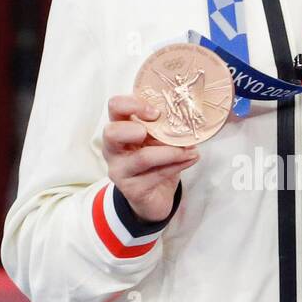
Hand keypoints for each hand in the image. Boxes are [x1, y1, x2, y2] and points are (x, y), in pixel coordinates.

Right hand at [103, 96, 199, 224]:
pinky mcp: (132, 189)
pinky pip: (156, 175)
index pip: (115, 107)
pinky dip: (177, 165)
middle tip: (160, 132)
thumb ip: (164, 126)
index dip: (133, 104)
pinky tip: (191, 158)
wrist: (155, 197)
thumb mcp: (158, 139)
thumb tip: (187, 114)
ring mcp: (120, 170)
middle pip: (111, 132)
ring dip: (172, 151)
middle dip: (135, 128)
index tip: (156, 112)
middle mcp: (113, 149)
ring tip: (190, 149)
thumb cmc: (155, 162)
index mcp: (119, 128)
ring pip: (142, 157)